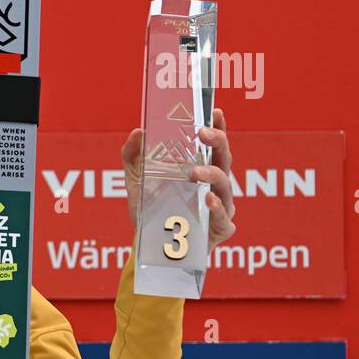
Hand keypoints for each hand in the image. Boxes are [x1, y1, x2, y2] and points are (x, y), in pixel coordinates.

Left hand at [121, 107, 236, 249]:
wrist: (147, 248)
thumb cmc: (151, 210)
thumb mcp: (136, 181)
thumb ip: (133, 156)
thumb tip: (137, 131)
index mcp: (201, 169)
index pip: (213, 144)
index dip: (218, 126)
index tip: (216, 110)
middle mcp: (215, 185)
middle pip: (224, 159)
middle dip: (217, 142)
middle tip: (202, 133)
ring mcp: (221, 207)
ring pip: (225, 186)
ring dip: (211, 175)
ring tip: (194, 173)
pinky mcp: (220, 229)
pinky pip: (224, 217)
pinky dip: (216, 207)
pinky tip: (207, 199)